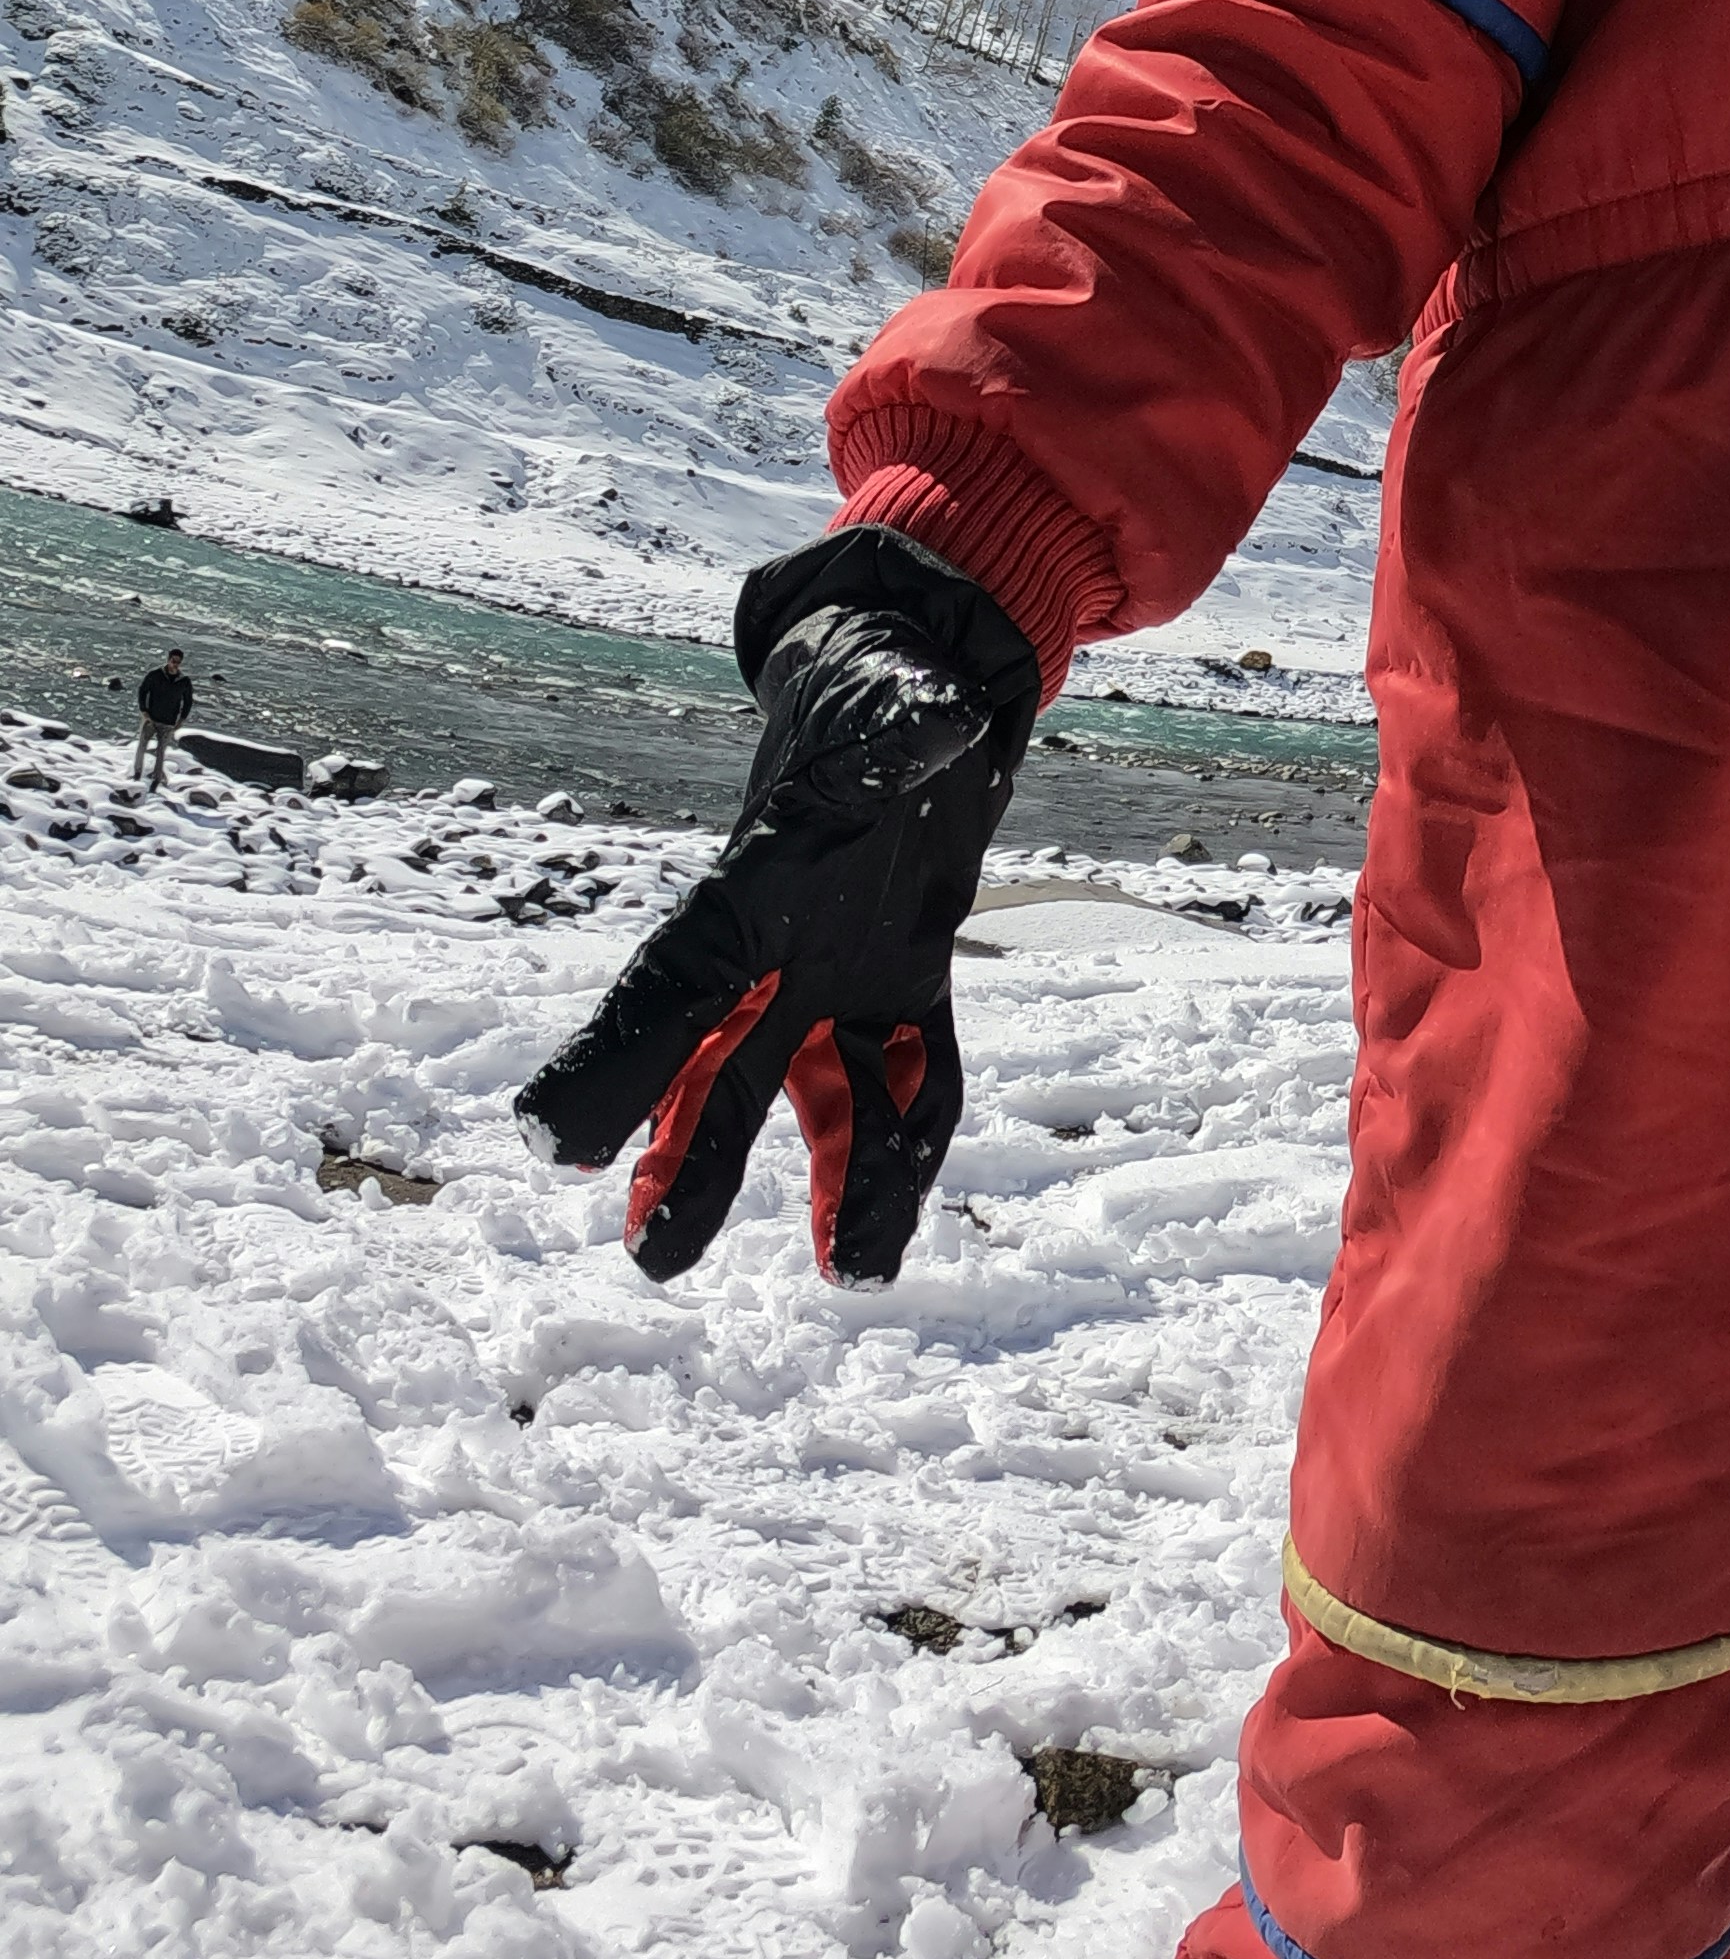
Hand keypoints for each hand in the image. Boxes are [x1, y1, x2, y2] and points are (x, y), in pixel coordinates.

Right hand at [516, 532, 1036, 1279]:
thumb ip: (907, 720)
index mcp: (753, 885)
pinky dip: (909, 1147)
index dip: (616, 1058)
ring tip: (849, 1274)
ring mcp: (841, 973)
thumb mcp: (889, 697)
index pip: (673, 980)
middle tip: (655, 1254)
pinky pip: (910, 1078)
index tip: (552, 1138)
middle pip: (721, 1065)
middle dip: (688, 1154)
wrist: (903, 685)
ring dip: (832, 1180)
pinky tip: (898, 1226)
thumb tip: (948, 723)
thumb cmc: (875, 690)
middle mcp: (782, 947)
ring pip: (819, 1097)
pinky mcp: (907, 982)